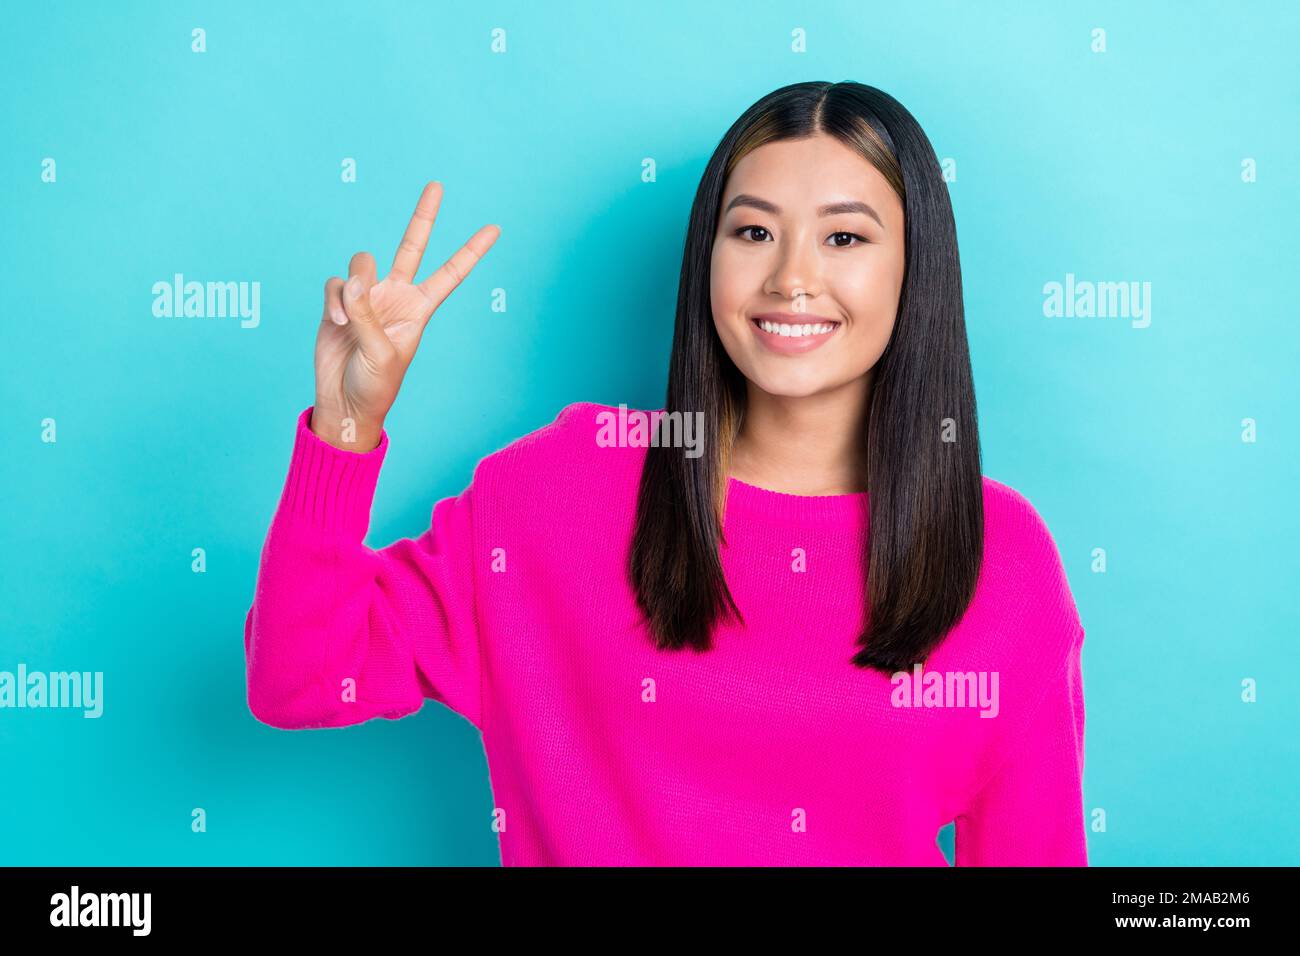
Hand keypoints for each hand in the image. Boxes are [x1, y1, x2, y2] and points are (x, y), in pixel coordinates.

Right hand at [311, 181, 499, 450]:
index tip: (495, 228)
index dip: (471, 251)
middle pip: (412, 246)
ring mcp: (367, 296)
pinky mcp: (338, 301)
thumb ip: (367, 311)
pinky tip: (337, 323)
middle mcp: (396, 295)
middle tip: (438, 184)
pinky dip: (334, 301)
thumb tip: (353, 277)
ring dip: (352, 289)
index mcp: (420, 308)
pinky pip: (334, 283)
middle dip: (423, 216)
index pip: (451, 273)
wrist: (344, 402)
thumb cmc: (375, 385)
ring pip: (361, 263)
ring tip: (349, 321)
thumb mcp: (381, 351)